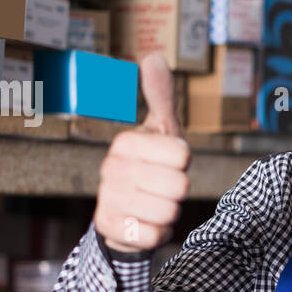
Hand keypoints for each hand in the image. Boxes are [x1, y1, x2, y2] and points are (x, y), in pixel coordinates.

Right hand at [94, 52, 190, 252]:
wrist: (125, 211)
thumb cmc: (151, 166)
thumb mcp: (161, 130)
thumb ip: (161, 97)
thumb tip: (153, 56)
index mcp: (126, 143)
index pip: (182, 155)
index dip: (184, 163)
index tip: (170, 163)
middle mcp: (111, 168)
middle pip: (178, 186)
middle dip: (178, 191)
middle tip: (164, 187)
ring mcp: (107, 199)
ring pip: (167, 212)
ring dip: (169, 213)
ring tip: (155, 204)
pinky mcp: (109, 228)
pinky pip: (154, 236)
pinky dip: (158, 233)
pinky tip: (146, 224)